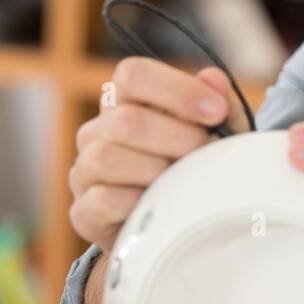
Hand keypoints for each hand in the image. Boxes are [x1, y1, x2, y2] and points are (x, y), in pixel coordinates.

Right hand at [70, 57, 248, 251]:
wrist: (177, 229)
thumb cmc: (195, 170)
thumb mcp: (217, 137)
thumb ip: (219, 105)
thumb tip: (212, 79)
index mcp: (124, 103)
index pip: (133, 74)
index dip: (177, 89)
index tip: (216, 111)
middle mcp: (97, 132)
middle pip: (126, 120)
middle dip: (178, 138)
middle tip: (207, 153)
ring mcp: (85, 171)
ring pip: (108, 157)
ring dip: (158, 171)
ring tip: (185, 182)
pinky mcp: (84, 211)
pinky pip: (103, 200)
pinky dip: (139, 203)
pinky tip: (162, 206)